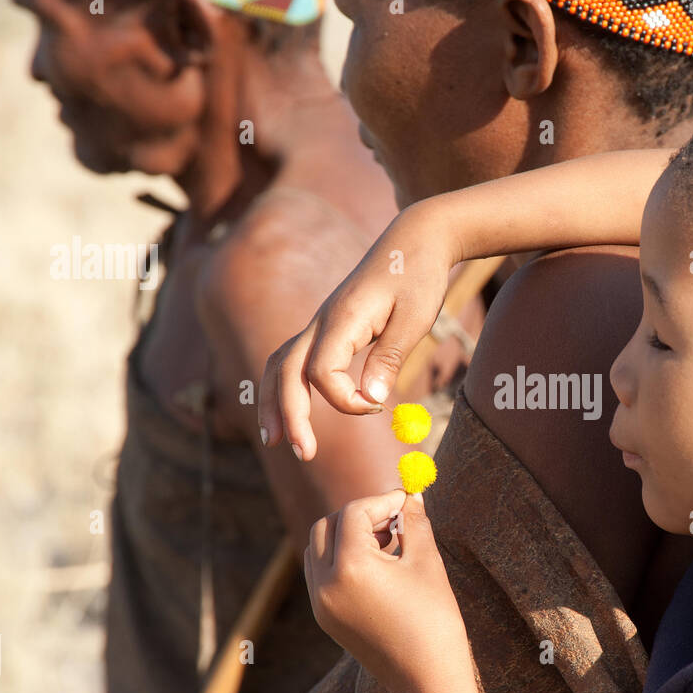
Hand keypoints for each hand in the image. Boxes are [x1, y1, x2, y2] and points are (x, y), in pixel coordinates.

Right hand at [259, 201, 459, 459]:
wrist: (416, 238)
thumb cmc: (419, 275)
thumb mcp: (415, 318)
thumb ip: (389, 358)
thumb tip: (370, 400)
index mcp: (342, 318)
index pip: (321, 371)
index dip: (344, 400)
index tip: (377, 407)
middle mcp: (322, 321)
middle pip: (286, 371)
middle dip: (288, 413)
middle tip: (303, 454)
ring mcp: (321, 323)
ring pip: (280, 364)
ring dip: (273, 402)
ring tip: (275, 440)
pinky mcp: (328, 327)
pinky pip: (294, 358)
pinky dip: (286, 385)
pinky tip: (292, 411)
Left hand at [305, 489, 470, 692]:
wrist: (426, 680)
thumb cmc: (434, 620)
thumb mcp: (426, 563)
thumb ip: (414, 522)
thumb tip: (411, 495)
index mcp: (350, 568)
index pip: (354, 513)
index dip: (382, 501)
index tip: (406, 501)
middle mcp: (326, 584)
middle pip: (326, 526)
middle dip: (359, 515)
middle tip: (394, 518)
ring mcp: (321, 603)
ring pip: (318, 549)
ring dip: (346, 535)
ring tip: (388, 544)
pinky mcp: (325, 617)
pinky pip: (322, 574)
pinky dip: (342, 559)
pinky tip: (379, 567)